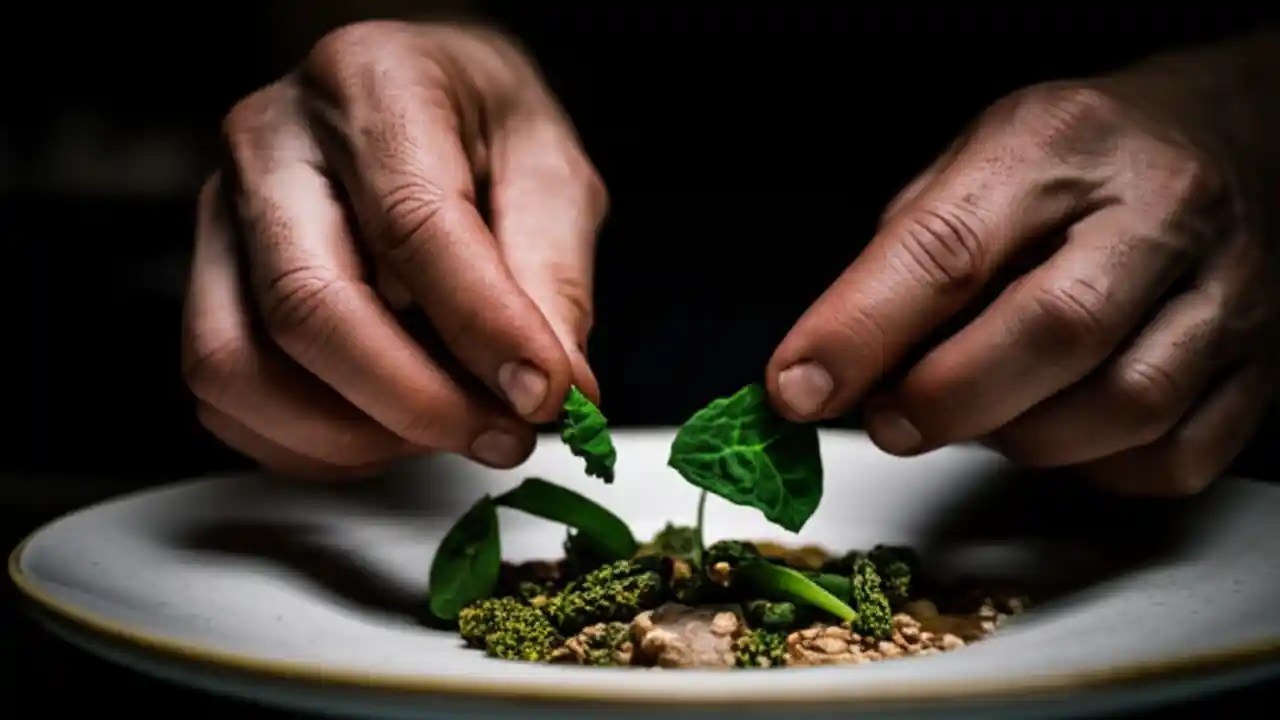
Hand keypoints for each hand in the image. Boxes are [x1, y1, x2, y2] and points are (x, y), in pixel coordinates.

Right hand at [182, 21, 606, 478]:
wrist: (411, 94)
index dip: (481, 327)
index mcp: (371, 81)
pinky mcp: (204, 282)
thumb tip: (557, 390)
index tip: (543, 396)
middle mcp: (270, 142)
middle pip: (308, 306)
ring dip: (357, 435)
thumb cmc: (479, 125)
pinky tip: (388, 428)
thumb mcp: (549, 172)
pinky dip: (313, 445)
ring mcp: (219, 215)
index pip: (413, 223)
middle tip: (505, 435)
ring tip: (449, 430)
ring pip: (241, 367)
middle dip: (417, 401)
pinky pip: (225, 397)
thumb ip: (554, 278)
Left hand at [767, 77, 1279, 495]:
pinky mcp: (1262, 367)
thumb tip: (828, 366)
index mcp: (1063, 145)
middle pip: (1053, 333)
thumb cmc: (1085, 159)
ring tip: (979, 412)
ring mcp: (1229, 292)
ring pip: (1122, 409)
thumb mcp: (977, 162)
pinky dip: (1095, 467)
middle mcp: (1161, 211)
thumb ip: (903, 258)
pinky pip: (1172, 458)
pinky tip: (1060, 428)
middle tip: (889, 418)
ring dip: (1020, 438)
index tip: (796, 387)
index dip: (860, 329)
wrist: (1242, 140)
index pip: (948, 246)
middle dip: (946, 398)